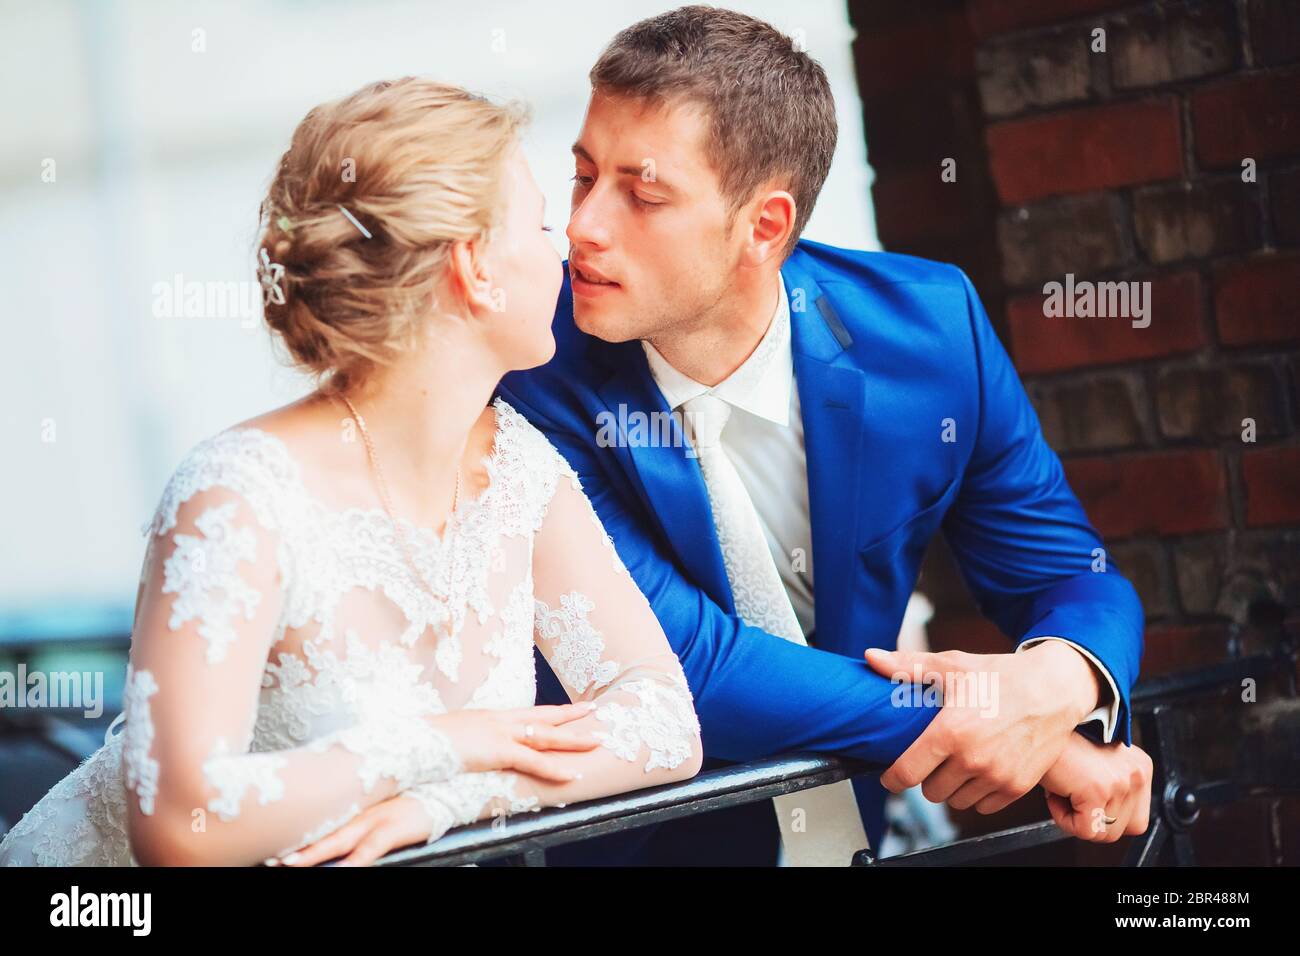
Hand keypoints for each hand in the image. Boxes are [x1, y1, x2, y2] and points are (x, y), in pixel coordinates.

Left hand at [280, 794, 432, 866]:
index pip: (322, 823)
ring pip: (338, 840)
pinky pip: (369, 850)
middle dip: (297, 847)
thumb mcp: (382, 804)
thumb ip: (360, 812)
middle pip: (323, 832)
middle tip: (272, 857)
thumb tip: (340, 824)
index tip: (274, 843)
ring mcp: (375, 821)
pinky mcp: (391, 830)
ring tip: (291, 863)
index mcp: (356, 809)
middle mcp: (360, 814)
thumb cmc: (413, 800)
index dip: (298, 834)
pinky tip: (342, 868)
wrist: (443, 788)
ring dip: (314, 853)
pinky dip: (354, 860)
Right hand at [436, 702, 599, 780]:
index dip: (551, 710)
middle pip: (544, 716)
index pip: (529, 712)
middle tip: (594, 709)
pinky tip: (572, 774)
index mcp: (492, 716)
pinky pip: (534, 763)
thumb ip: (473, 738)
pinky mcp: (499, 752)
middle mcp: (501, 720)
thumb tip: (477, 744)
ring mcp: (502, 734)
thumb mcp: (457, 734)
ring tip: (597, 741)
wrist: (416, 741)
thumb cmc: (430, 741)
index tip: (570, 706)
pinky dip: (555, 769)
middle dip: (571, 714)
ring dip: (574, 740)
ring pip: (547, 737)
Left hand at [864, 643, 1100, 813]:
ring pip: (956, 801)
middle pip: (930, 791)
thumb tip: (871, 658)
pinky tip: (980, 771)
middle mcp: (972, 759)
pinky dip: (978, 794)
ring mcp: (997, 776)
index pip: (907, 773)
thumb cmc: (1000, 676)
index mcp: (950, 732)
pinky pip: (983, 807)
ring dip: (953, 786)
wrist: (1053, 689)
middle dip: (927, 777)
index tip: (891, 776)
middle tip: (934, 758)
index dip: (893, 778)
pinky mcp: (1016, 787)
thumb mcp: (952, 666)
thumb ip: (908, 667)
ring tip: (958, 762)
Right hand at [1040, 732, 1152, 841]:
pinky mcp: (1098, 790)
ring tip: (1062, 790)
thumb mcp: (1098, 765)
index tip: (1084, 798)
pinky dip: (1062, 818)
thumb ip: (1114, 788)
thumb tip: (1108, 820)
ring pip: (1101, 834)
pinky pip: (1083, 830)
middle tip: (1070, 795)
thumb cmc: (1059, 747)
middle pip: (1121, 831)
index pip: (1136, 820)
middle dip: (1090, 820)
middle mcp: (1137, 774)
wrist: (1036, 730)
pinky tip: (1055, 793)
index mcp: (1141, 768)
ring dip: (1074, 817)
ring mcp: (1120, 783)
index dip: (1104, 817)